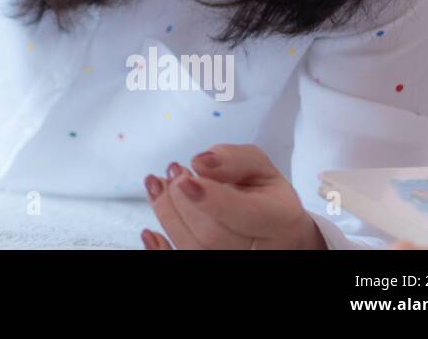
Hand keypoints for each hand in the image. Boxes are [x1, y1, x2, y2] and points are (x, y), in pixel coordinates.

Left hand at [140, 144, 325, 249]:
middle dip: (182, 200)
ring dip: (167, 216)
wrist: (277, 233)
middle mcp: (262, 250)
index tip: (185, 179)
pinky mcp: (215, 267)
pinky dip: (160, 251)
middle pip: (211, 234)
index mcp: (279, 219)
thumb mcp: (260, 169)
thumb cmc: (265, 197)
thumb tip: (200, 163)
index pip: (244, 214)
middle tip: (174, 171)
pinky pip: (182, 265)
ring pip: (194, 249)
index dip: (211, 198)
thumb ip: (233, 159)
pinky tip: (149, 233)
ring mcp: (237, 263)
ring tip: (158, 185)